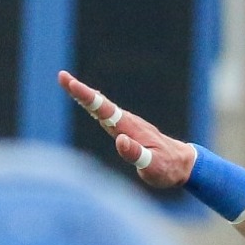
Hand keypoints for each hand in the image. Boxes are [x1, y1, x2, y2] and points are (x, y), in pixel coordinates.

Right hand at [56, 71, 195, 187]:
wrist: (182, 163)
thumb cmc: (168, 168)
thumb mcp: (153, 166)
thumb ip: (137, 155)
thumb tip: (120, 140)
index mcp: (130, 128)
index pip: (104, 109)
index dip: (86, 96)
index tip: (71, 83)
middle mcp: (128, 122)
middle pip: (100, 104)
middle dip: (81, 91)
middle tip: (62, 76)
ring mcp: (128, 124)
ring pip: (103, 107)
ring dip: (85, 95)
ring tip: (68, 82)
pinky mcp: (128, 129)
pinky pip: (107, 113)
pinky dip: (95, 105)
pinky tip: (89, 101)